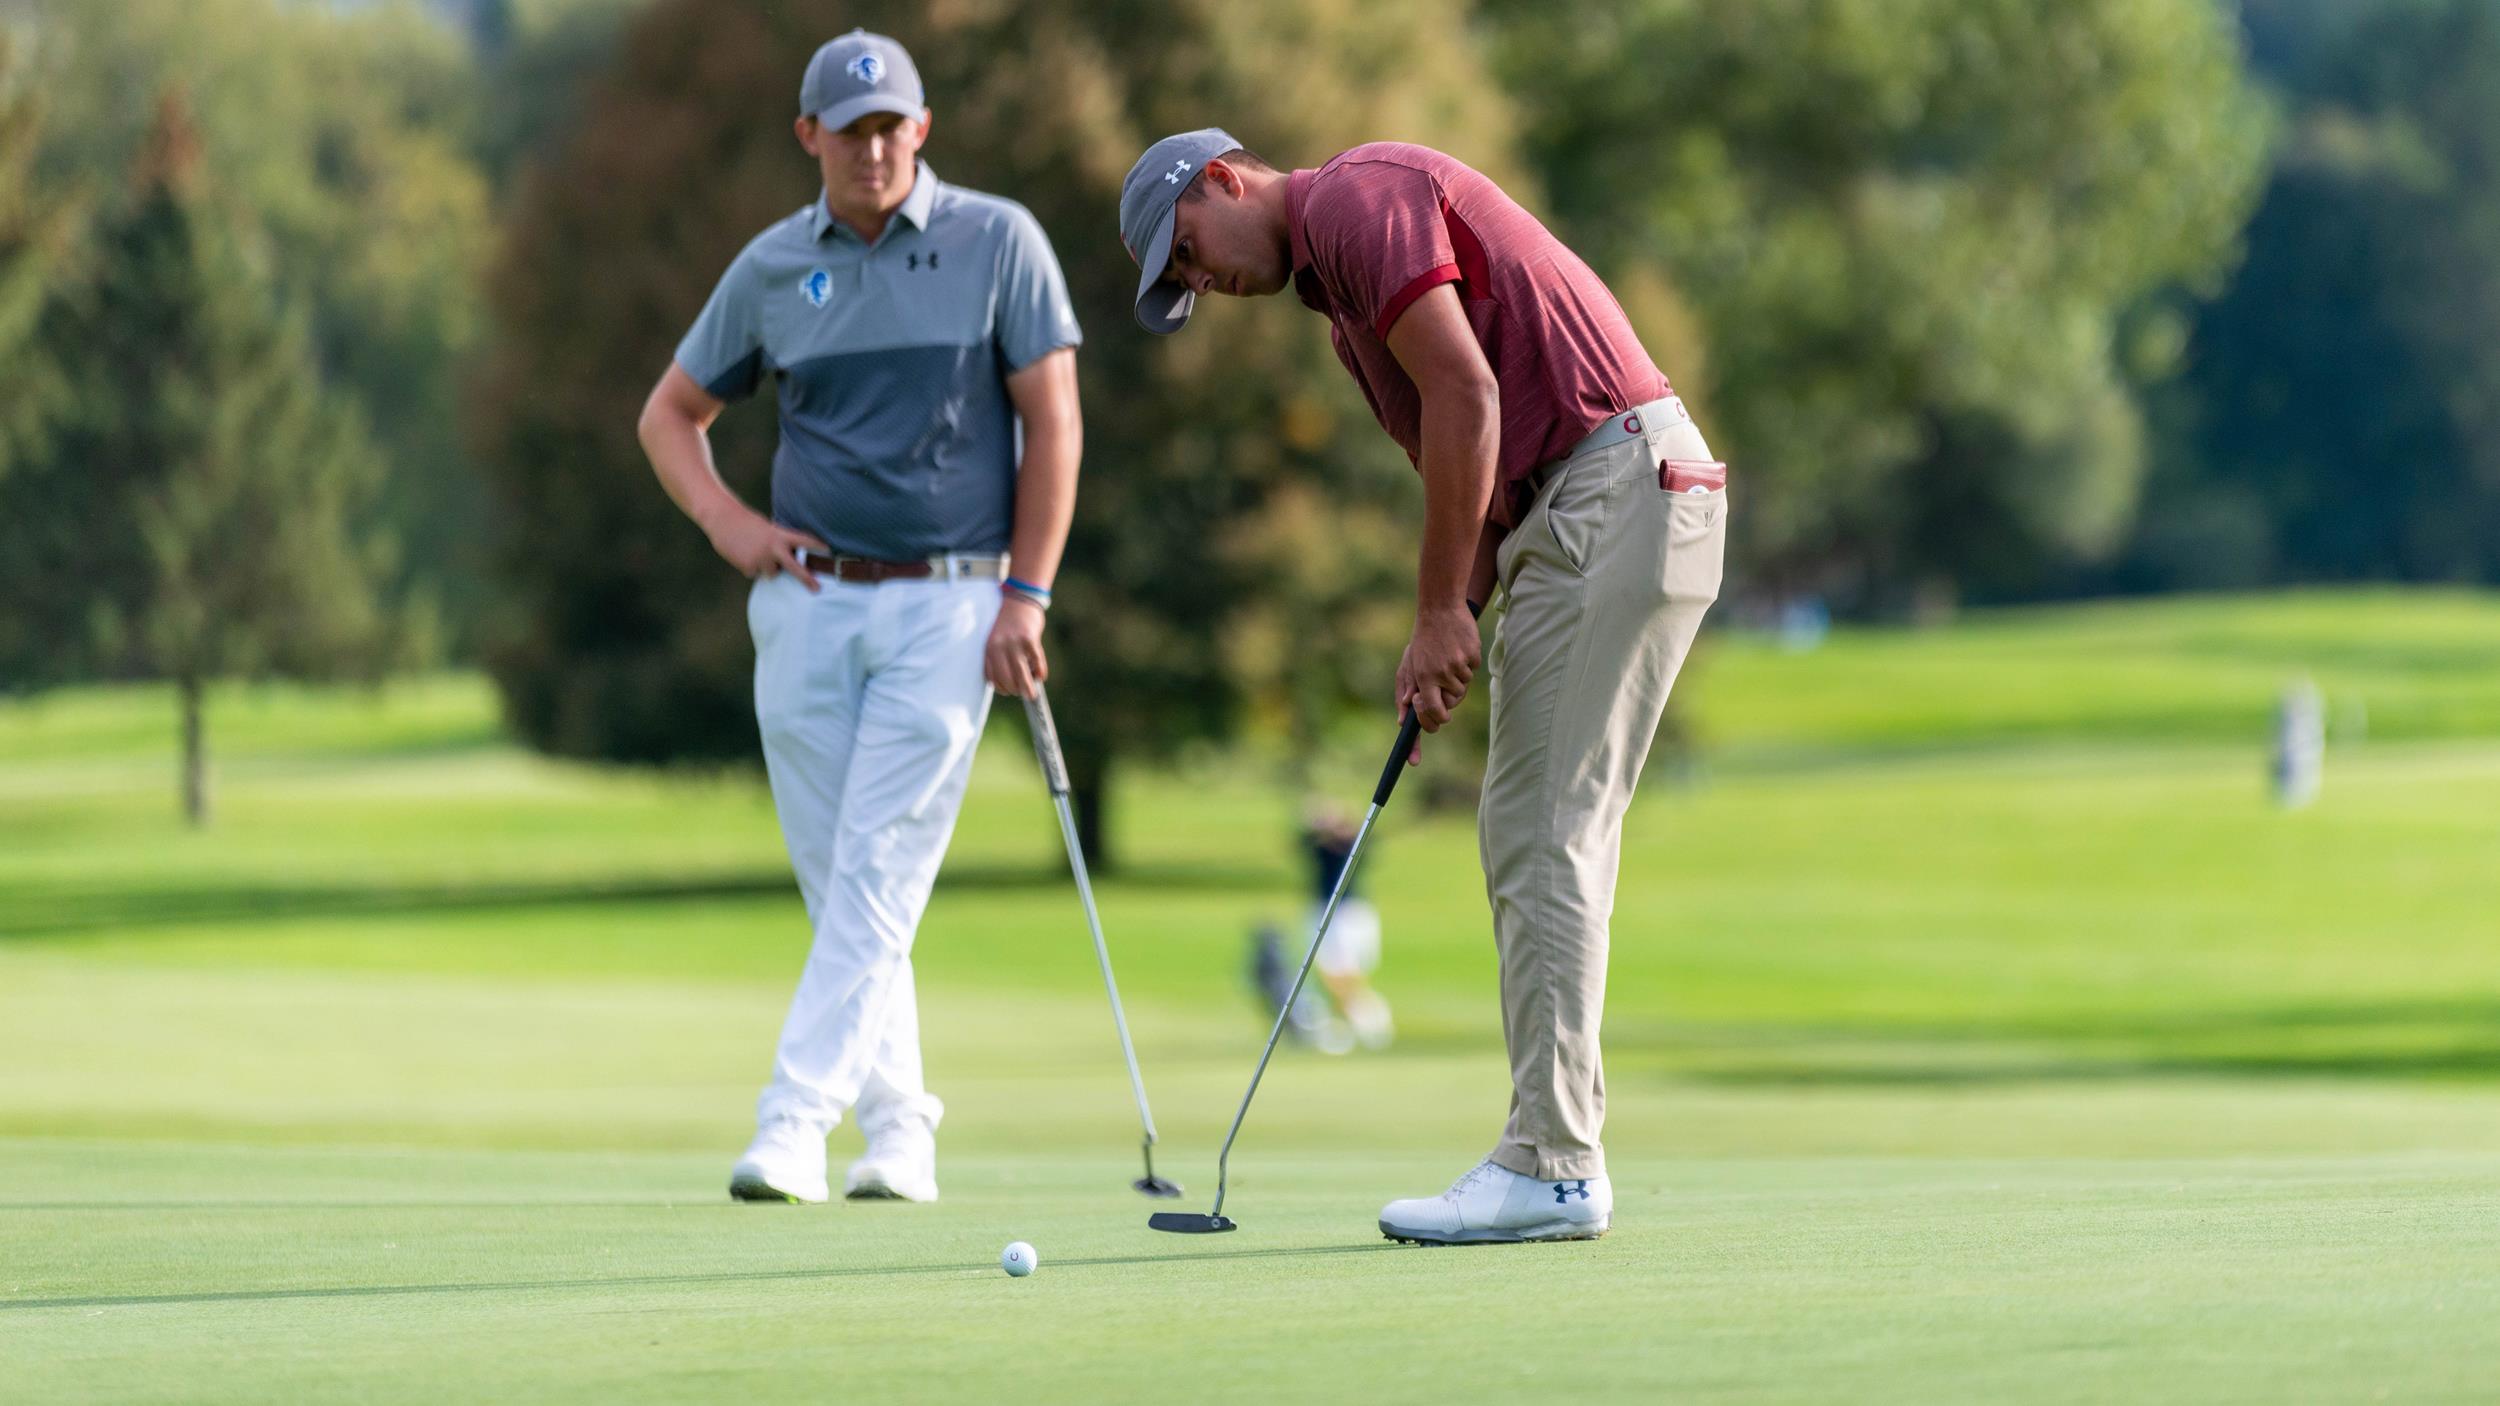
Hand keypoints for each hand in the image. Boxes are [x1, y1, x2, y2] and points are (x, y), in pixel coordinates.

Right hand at [704, 503, 829, 589]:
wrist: (722, 518)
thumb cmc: (745, 522)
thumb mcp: (767, 529)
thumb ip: (778, 543)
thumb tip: (784, 564)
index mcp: (779, 535)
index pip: (803, 540)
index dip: (816, 545)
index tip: (829, 550)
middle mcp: (773, 548)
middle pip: (794, 567)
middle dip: (806, 579)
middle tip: (817, 589)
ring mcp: (761, 558)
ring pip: (771, 574)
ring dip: (766, 568)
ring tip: (753, 552)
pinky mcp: (749, 567)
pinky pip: (754, 574)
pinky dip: (749, 567)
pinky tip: (741, 554)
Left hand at [984, 596, 1047, 696]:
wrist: (1019, 599)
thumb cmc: (1007, 623)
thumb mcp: (995, 638)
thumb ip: (997, 657)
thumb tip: (1008, 682)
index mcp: (989, 648)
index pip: (992, 677)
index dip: (1000, 688)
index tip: (1006, 691)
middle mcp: (999, 646)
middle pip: (1006, 679)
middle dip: (1014, 691)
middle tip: (1022, 694)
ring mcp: (1015, 643)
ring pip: (1021, 674)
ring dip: (1027, 688)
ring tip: (1032, 694)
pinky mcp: (1030, 639)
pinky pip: (1036, 662)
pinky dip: (1040, 672)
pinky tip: (1041, 675)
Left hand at [1394, 603, 1480, 733]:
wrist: (1440, 609)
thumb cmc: (1423, 639)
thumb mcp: (1410, 662)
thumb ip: (1408, 688)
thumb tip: (1405, 716)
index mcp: (1424, 677)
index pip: (1433, 710)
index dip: (1436, 718)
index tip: (1438, 718)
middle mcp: (1441, 672)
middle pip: (1453, 700)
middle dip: (1450, 694)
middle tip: (1445, 678)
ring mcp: (1458, 663)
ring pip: (1464, 683)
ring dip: (1458, 674)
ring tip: (1448, 654)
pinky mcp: (1472, 653)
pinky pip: (1473, 668)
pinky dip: (1468, 661)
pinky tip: (1458, 646)